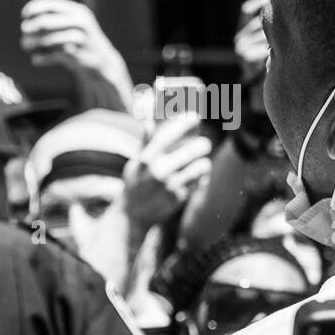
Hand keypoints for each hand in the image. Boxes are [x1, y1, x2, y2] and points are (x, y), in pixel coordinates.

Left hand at [20, 0, 134, 109]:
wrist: (101, 62)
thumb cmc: (78, 42)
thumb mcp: (69, 26)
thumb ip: (51, 22)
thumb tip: (25, 25)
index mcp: (77, 11)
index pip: (53, 4)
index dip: (35, 7)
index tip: (23, 14)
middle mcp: (80, 22)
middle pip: (47, 21)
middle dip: (32, 26)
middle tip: (23, 30)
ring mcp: (81, 39)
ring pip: (49, 39)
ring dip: (34, 42)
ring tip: (25, 46)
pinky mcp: (79, 56)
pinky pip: (55, 56)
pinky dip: (43, 58)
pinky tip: (35, 60)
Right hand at [121, 112, 212, 231]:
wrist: (131, 216)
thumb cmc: (135, 184)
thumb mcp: (136, 163)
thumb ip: (145, 143)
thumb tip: (147, 121)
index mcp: (147, 157)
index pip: (173, 132)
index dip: (188, 121)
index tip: (194, 118)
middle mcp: (159, 170)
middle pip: (198, 148)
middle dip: (202, 145)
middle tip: (202, 146)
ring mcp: (169, 185)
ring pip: (203, 165)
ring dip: (202, 163)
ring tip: (197, 165)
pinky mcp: (179, 198)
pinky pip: (201, 181)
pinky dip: (200, 178)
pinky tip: (192, 179)